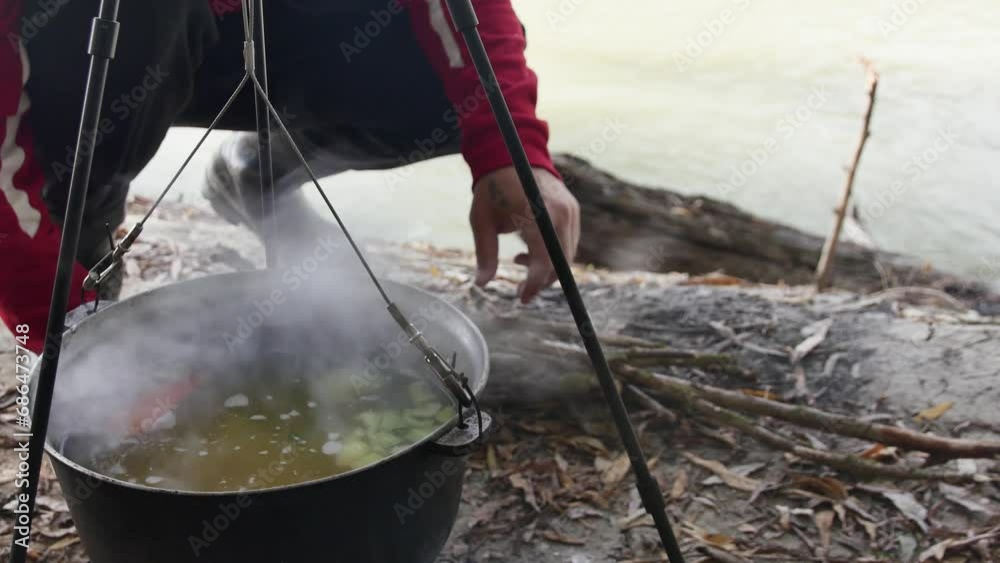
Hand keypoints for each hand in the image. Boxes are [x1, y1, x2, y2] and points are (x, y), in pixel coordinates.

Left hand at [469, 166, 579, 302]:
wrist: (513, 156)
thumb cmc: (492, 189)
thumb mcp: (481, 222)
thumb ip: (485, 254)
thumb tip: (481, 284)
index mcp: (534, 215)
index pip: (543, 259)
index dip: (534, 284)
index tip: (522, 298)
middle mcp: (558, 213)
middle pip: (560, 263)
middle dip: (541, 281)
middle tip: (519, 290)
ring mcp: (569, 211)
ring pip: (567, 256)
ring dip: (547, 268)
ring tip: (518, 260)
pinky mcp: (573, 210)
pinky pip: (569, 243)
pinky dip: (554, 255)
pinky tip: (530, 249)